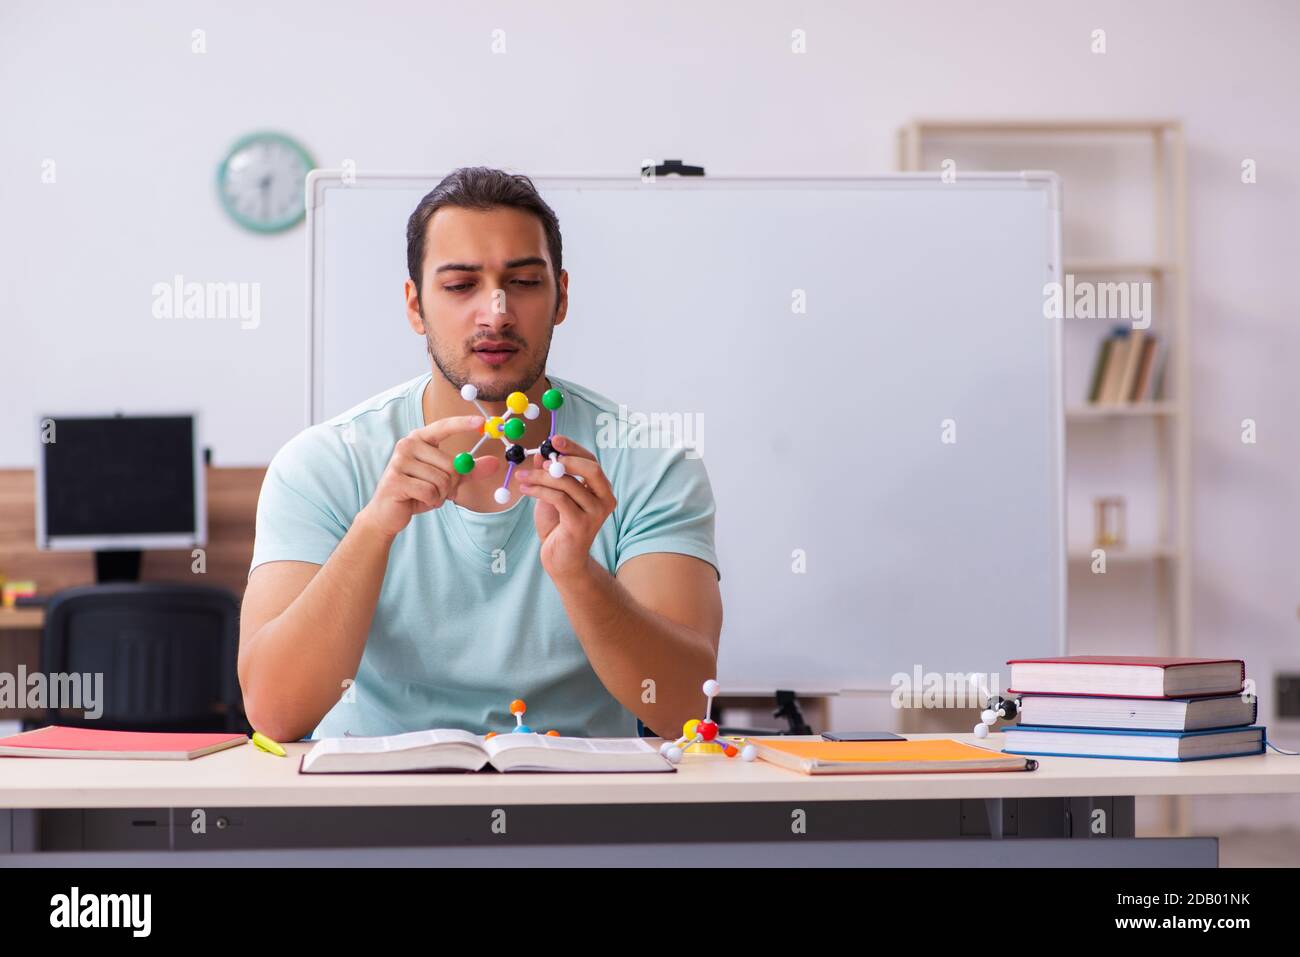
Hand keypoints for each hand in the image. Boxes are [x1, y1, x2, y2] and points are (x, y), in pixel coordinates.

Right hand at [358, 415, 501, 538]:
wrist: (388, 513)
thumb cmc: (418, 492)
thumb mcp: (447, 480)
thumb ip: (469, 470)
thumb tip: (495, 462)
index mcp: (419, 439)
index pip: (443, 426)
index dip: (463, 424)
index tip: (482, 422)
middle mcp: (407, 445)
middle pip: (451, 464)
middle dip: (452, 485)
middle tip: (441, 492)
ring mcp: (399, 461)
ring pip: (441, 480)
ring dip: (441, 494)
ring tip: (427, 495)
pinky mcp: (395, 480)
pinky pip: (429, 491)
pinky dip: (431, 500)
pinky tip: (419, 500)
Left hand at [519, 435, 616, 580]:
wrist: (561, 559)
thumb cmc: (558, 526)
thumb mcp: (553, 495)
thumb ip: (551, 476)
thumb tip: (540, 454)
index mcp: (601, 489)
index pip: (591, 461)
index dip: (573, 448)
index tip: (554, 440)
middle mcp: (604, 499)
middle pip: (591, 469)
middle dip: (566, 460)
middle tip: (543, 460)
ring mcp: (595, 513)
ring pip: (568, 484)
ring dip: (542, 477)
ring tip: (522, 477)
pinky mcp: (581, 524)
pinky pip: (559, 499)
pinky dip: (539, 491)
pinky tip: (525, 489)